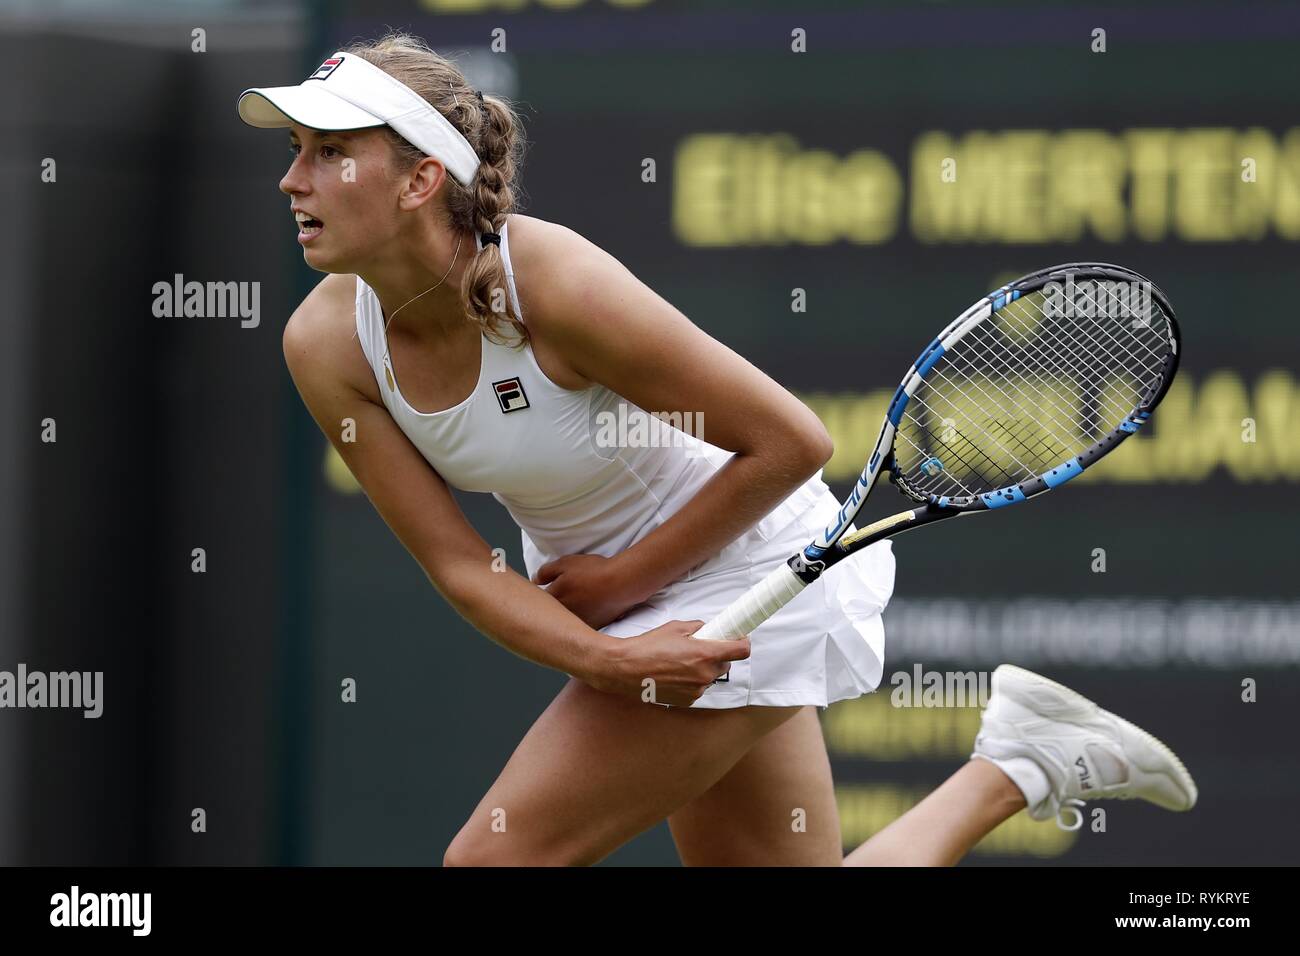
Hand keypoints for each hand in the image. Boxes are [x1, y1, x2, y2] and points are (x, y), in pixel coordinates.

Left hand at [532, 552, 648, 629]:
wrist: (620, 583)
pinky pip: (583, 625)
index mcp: (554, 600)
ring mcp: (579, 624)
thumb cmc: (593, 571)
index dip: (540, 594)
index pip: (538, 600)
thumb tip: (535, 580)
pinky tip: (591, 607)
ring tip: (580, 599)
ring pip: (567, 620)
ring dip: (568, 613)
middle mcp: (563, 616)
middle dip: (553, 606)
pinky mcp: (593, 627)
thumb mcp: (564, 563)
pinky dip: (584, 618)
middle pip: (551, 613)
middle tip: (564, 593)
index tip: (544, 590)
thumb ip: (545, 572)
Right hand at [587, 620, 751, 706]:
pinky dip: (692, 681)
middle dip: (718, 655)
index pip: (741, 651)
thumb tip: (708, 629)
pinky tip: (674, 674)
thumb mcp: (675, 628)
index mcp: (706, 654)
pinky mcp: (687, 700)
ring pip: (711, 677)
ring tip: (681, 661)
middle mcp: (705, 674)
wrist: (625, 668)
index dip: (743, 642)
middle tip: (700, 647)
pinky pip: (698, 688)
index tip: (739, 638)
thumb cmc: (648, 646)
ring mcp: (697, 690)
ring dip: (703, 669)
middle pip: (726, 664)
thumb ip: (698, 627)